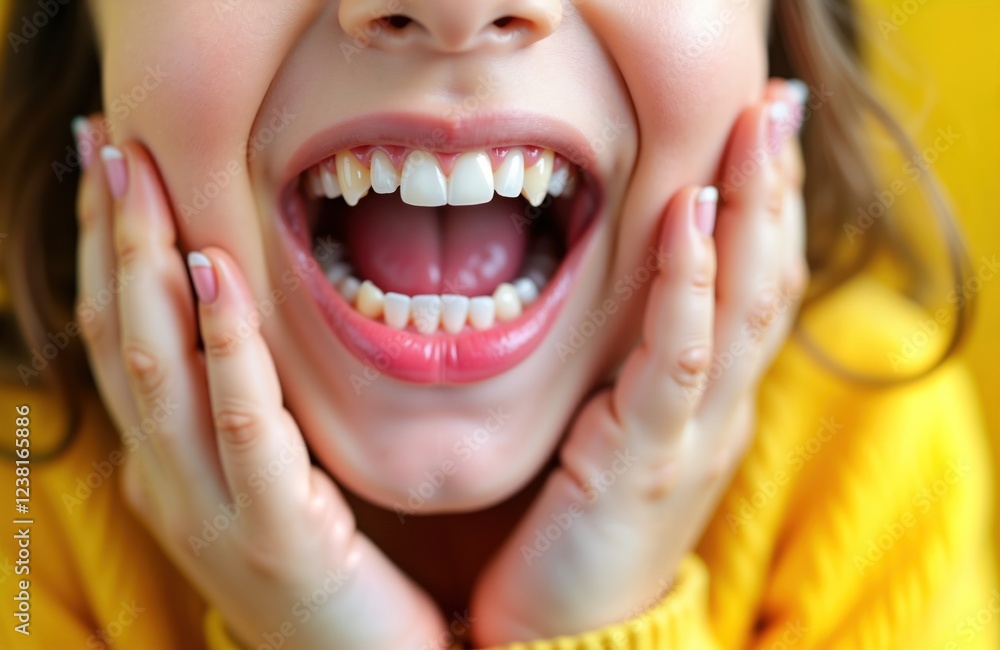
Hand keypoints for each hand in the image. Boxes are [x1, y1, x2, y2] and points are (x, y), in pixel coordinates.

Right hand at [74, 123, 448, 648]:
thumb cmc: (335, 574)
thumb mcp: (275, 483)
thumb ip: (249, 413)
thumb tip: (241, 325)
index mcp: (169, 469)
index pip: (120, 341)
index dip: (110, 252)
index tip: (114, 169)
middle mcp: (171, 483)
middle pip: (122, 337)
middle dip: (115, 236)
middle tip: (108, 145)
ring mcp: (212, 510)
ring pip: (158, 369)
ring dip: (147, 267)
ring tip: (144, 181)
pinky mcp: (274, 531)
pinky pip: (243, 422)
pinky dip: (226, 346)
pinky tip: (216, 276)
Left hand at [469, 79, 808, 643]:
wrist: (570, 633)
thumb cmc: (585, 530)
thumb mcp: (620, 435)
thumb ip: (635, 372)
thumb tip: (628, 301)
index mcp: (711, 402)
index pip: (754, 287)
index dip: (765, 206)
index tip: (761, 128)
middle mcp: (719, 412)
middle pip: (765, 280)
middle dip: (772, 186)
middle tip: (776, 102)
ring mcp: (692, 436)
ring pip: (741, 308)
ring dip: (750, 213)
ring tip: (752, 132)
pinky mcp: (646, 460)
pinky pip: (678, 360)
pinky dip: (691, 286)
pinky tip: (691, 221)